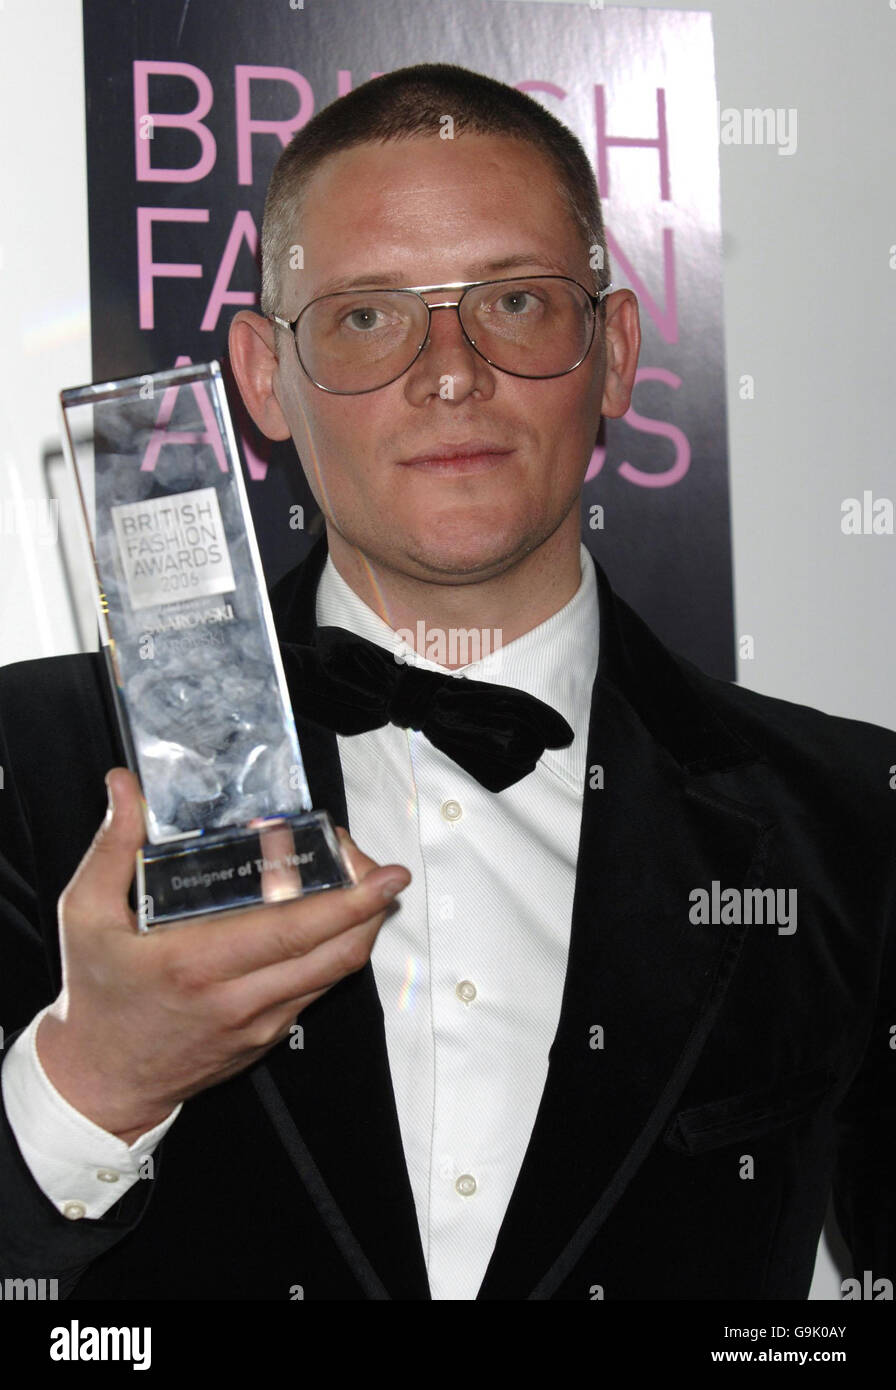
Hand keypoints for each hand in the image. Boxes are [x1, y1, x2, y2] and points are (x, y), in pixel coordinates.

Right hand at [37, 768, 410, 1143]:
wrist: (103, 1082)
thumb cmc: (97, 997)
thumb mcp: (86, 916)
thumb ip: (112, 845)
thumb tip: (125, 788)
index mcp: (196, 963)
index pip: (294, 930)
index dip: (349, 901)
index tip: (384, 875)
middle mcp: (238, 997)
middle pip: (336, 953)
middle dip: (372, 908)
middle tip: (384, 872)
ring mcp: (260, 1022)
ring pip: (336, 973)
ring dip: (360, 929)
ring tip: (364, 888)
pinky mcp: (268, 1036)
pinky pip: (317, 989)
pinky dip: (335, 954)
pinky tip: (331, 923)